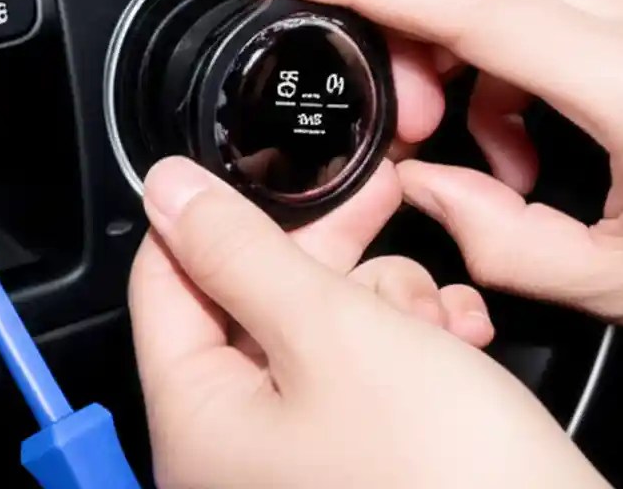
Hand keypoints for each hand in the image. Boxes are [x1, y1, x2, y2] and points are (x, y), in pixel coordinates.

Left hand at [129, 157, 606, 488]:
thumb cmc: (444, 475)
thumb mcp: (332, 332)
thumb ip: (240, 251)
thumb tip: (170, 191)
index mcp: (199, 424)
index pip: (165, 283)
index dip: (213, 214)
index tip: (266, 164)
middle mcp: (238, 448)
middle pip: (253, 301)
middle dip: (328, 257)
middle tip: (374, 201)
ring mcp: (302, 456)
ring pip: (321, 329)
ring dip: (385, 301)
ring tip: (434, 315)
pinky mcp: (363, 455)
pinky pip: (365, 372)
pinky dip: (411, 343)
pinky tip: (457, 338)